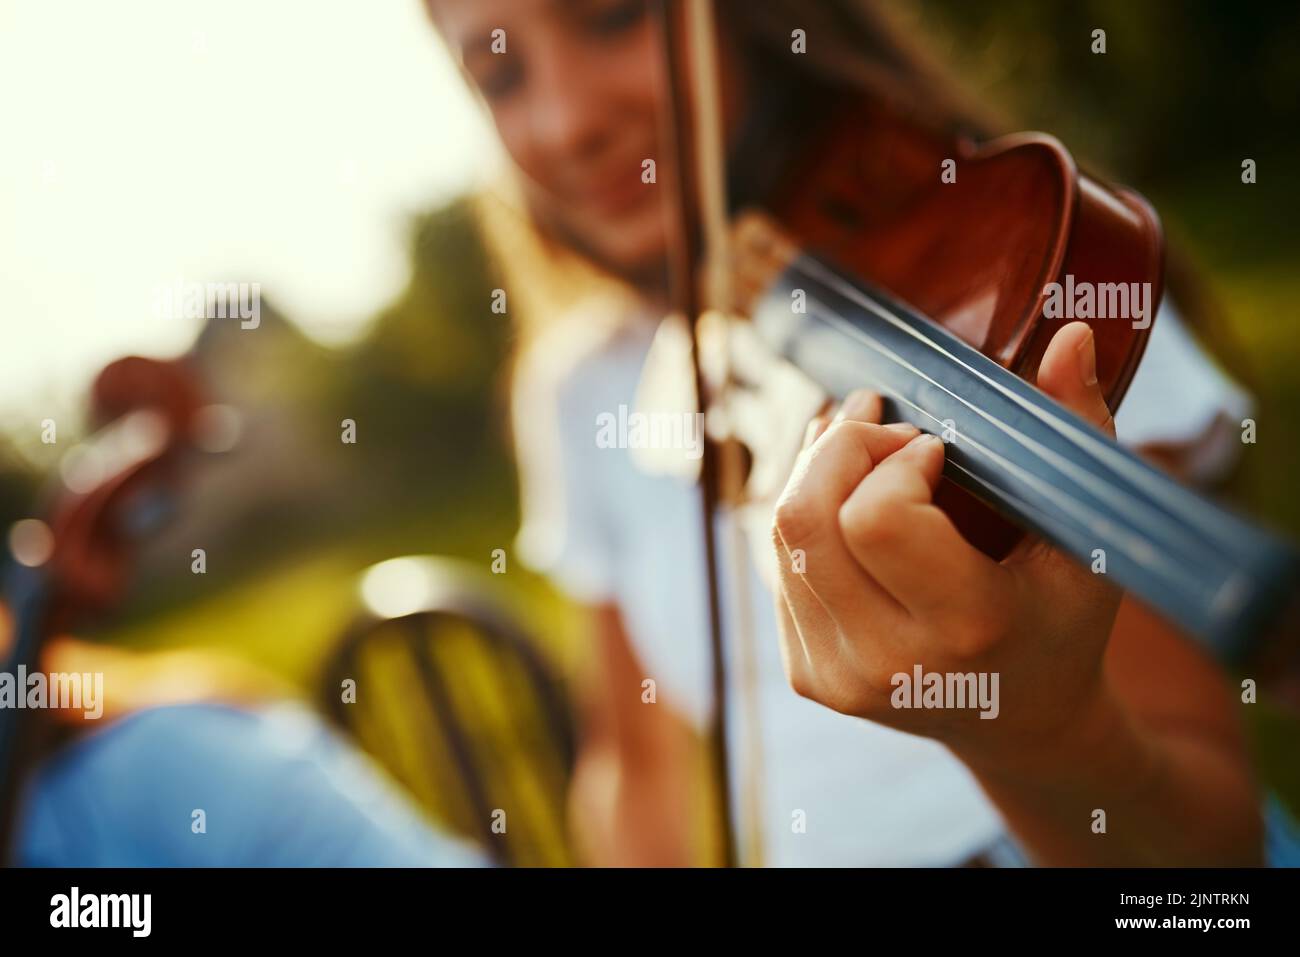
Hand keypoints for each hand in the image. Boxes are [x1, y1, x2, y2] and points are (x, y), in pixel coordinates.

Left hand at [770, 321, 1121, 765]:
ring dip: (812, 467)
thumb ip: (1079, 431)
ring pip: (781, 535)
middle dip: (839, 446)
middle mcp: (889, 662)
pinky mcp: (808, 675)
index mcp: (967, 628)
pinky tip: (844, 492)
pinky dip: (803, 509)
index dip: (896, 458)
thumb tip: (1073, 333)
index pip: (879, 517)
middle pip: (806, 518)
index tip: (936, 446)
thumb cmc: (1063, 618)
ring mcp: (838, 676)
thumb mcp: (1087, 535)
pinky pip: (779, 563)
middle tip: (881, 418)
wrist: (1023, 723)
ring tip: (859, 437)